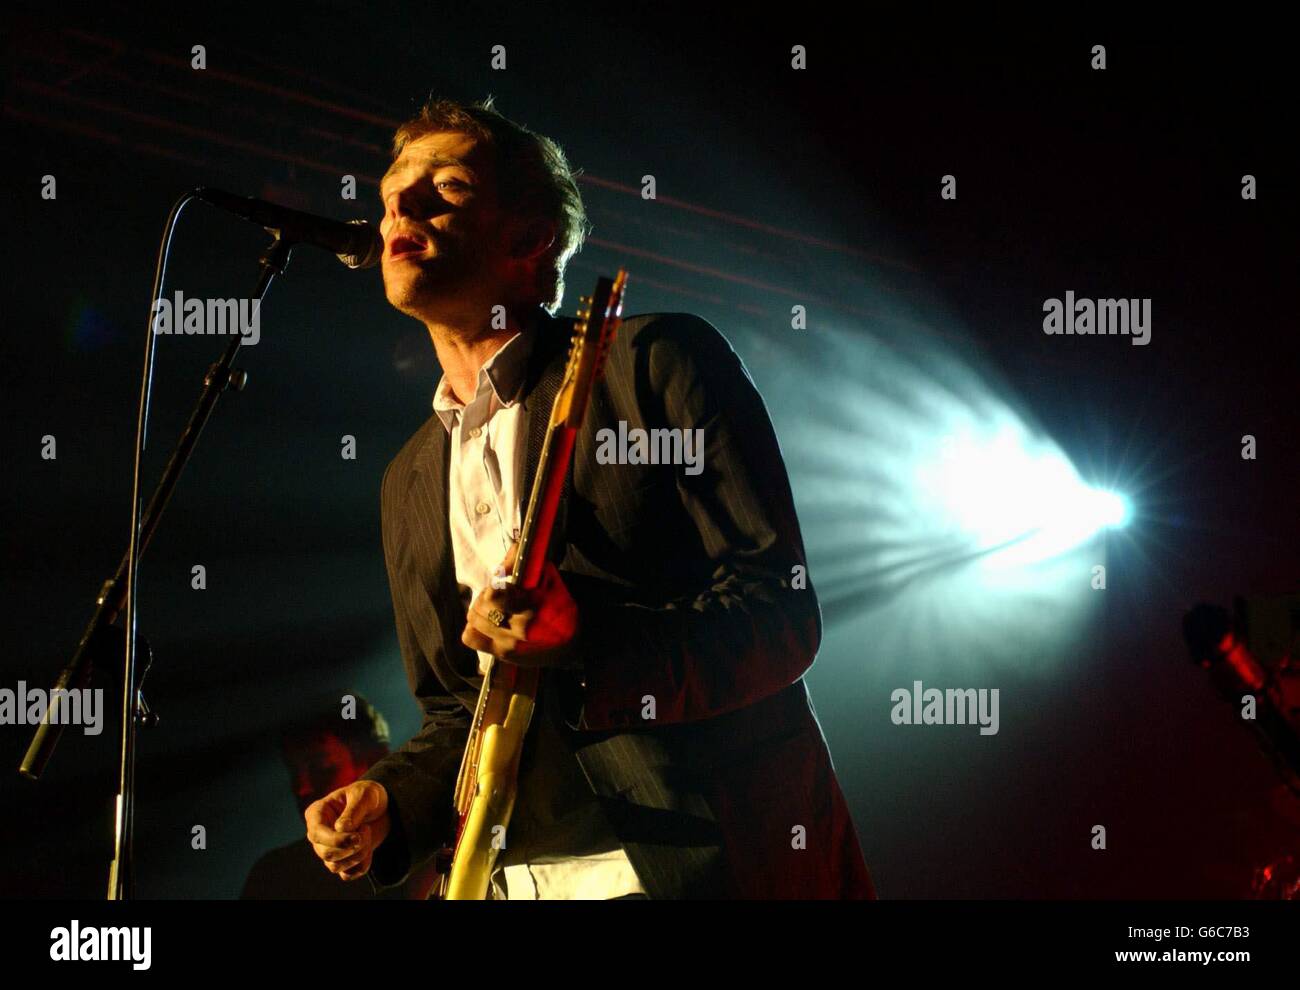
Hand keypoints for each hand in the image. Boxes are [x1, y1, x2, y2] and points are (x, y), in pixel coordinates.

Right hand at [305, 779, 390, 881]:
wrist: (382, 808)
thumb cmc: (368, 796)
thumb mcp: (364, 795)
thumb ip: (353, 811)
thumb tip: (341, 829)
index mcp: (317, 813)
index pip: (316, 833)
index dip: (336, 840)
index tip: (357, 837)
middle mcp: (318, 833)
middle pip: (326, 853)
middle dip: (351, 847)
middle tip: (366, 829)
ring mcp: (328, 849)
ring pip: (335, 866)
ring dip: (358, 854)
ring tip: (367, 834)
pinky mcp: (341, 861)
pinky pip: (347, 875)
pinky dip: (362, 865)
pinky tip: (369, 849)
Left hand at [462, 542, 579, 671]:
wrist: (572, 645)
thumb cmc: (563, 609)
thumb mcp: (552, 582)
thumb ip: (532, 563)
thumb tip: (514, 547)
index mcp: (532, 607)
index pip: (494, 592)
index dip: (497, 581)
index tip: (505, 578)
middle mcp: (518, 627)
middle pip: (482, 603)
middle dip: (489, 593)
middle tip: (501, 593)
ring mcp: (507, 643)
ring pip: (473, 617)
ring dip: (481, 608)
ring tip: (495, 608)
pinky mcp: (501, 654)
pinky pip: (470, 637)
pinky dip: (474, 627)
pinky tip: (487, 624)